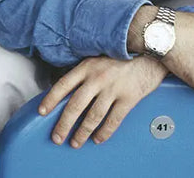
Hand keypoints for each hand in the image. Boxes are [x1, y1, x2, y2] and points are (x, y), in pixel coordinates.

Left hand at [38, 55, 167, 146]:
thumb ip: (84, 71)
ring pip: (93, 116)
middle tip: (57, 137)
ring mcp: (113, 89)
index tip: (42, 112)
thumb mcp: (98, 56)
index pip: (63, 85)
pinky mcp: (129, 98)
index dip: (51, 99)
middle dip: (64, 124)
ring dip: (82, 133)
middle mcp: (97, 78)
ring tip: (75, 142)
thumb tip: (68, 88)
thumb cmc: (123, 54)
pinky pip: (113, 120)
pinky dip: (104, 132)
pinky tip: (98, 139)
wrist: (151, 51)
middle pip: (75, 105)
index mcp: (87, 66)